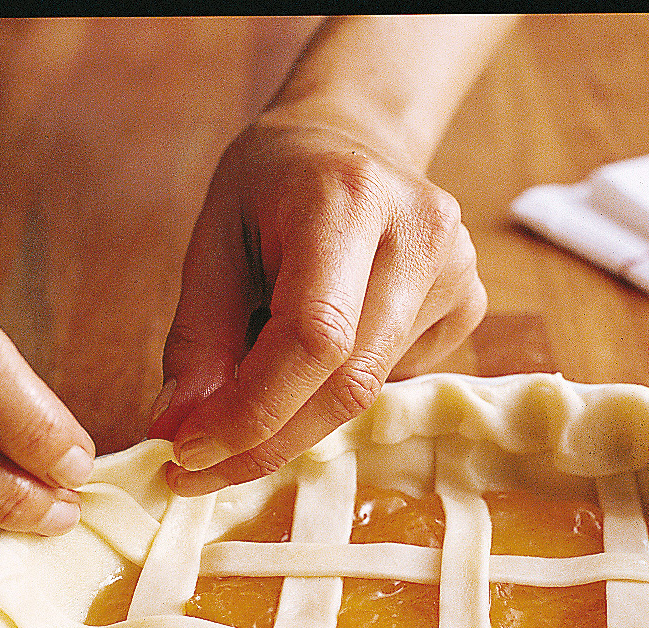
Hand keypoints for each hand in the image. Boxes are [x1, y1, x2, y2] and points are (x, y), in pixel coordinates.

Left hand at [147, 118, 486, 495]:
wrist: (353, 138)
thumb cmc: (274, 185)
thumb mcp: (216, 238)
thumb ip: (199, 336)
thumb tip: (179, 430)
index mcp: (347, 198)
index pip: (312, 336)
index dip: (252, 411)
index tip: (188, 451)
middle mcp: (419, 232)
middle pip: (348, 382)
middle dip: (266, 442)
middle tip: (202, 469)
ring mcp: (457, 271)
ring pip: (367, 394)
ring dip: (293, 424)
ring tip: (246, 396)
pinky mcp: (468, 305)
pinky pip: (389, 383)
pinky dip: (331, 394)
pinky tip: (313, 356)